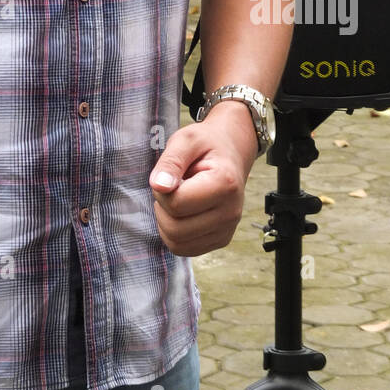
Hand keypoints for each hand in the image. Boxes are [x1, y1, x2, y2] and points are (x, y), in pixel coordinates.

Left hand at [148, 104, 258, 256]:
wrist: (231, 152)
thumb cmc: (206, 144)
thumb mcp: (186, 140)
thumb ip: (171, 162)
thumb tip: (158, 186)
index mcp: (224, 184)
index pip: (177, 204)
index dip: (161, 190)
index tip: (168, 175)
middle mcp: (231, 213)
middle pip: (175, 229)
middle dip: (162, 208)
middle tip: (169, 188)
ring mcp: (227, 230)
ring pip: (178, 244)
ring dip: (166, 222)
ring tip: (177, 199)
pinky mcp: (221, 240)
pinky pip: (185, 249)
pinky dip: (174, 234)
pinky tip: (182, 213)